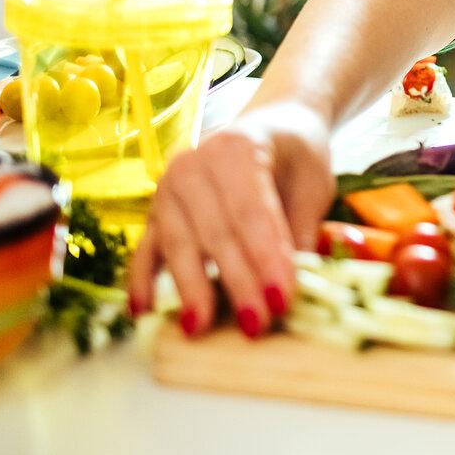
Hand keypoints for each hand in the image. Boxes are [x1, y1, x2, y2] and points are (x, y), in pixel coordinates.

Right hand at [127, 101, 332, 337]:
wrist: (273, 126)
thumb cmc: (297, 156)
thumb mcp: (313, 184)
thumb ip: (303, 229)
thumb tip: (299, 284)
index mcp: (238, 147)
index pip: (251, 211)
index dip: (266, 258)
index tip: (281, 299)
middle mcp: (194, 163)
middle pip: (215, 232)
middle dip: (236, 281)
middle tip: (256, 324)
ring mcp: (168, 187)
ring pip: (179, 244)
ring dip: (191, 289)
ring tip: (200, 328)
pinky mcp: (155, 211)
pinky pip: (145, 248)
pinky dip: (141, 281)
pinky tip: (143, 311)